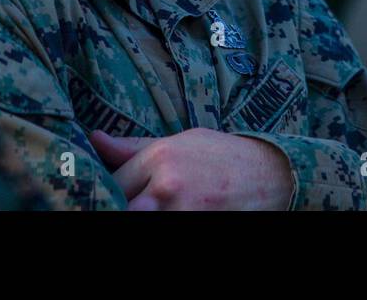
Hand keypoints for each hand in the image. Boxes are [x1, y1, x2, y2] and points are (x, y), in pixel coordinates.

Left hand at [90, 128, 292, 209]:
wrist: (271, 175)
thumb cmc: (223, 155)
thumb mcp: (180, 141)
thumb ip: (136, 148)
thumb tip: (95, 138)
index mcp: (160, 157)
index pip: (114, 182)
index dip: (113, 187)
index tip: (119, 189)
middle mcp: (168, 186)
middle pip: (121, 206)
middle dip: (124, 204)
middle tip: (134, 200)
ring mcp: (183, 213)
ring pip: (140, 218)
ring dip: (144, 213)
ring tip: (155, 205)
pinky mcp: (196, 227)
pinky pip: (166, 228)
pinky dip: (163, 221)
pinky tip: (171, 211)